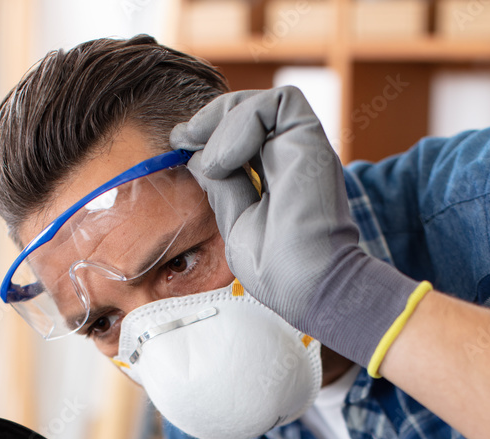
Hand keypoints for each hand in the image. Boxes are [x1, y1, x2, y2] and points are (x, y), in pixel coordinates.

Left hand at [170, 87, 425, 371]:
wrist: (309, 284)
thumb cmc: (278, 269)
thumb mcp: (235, 222)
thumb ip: (221, 187)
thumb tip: (198, 156)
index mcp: (275, 178)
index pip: (240, 137)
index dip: (208, 132)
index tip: (178, 143)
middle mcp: (290, 158)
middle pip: (246, 113)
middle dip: (209, 120)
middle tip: (183, 139)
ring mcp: (300, 148)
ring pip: (259, 104)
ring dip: (224, 123)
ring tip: (212, 166)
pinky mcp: (310, 139)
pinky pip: (277, 103)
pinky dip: (244, 120)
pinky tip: (227, 160)